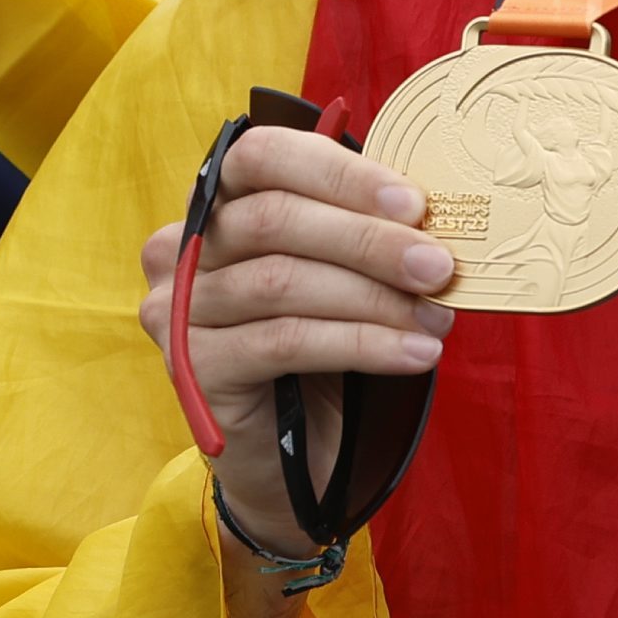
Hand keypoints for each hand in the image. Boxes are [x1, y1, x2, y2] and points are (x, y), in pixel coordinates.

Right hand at [136, 126, 452, 576]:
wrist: (288, 459)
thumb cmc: (318, 354)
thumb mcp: (340, 279)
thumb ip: (363, 235)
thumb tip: (432, 218)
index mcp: (216, 206)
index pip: (262, 158)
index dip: (340, 174)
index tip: (413, 202)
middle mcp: (181, 250)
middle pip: (274, 219)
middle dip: (368, 241)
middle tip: (439, 265)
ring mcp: (177, 308)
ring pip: (282, 282)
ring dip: (372, 298)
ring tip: (435, 318)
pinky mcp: (191, 366)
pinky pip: (284, 341)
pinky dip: (359, 344)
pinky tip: (412, 354)